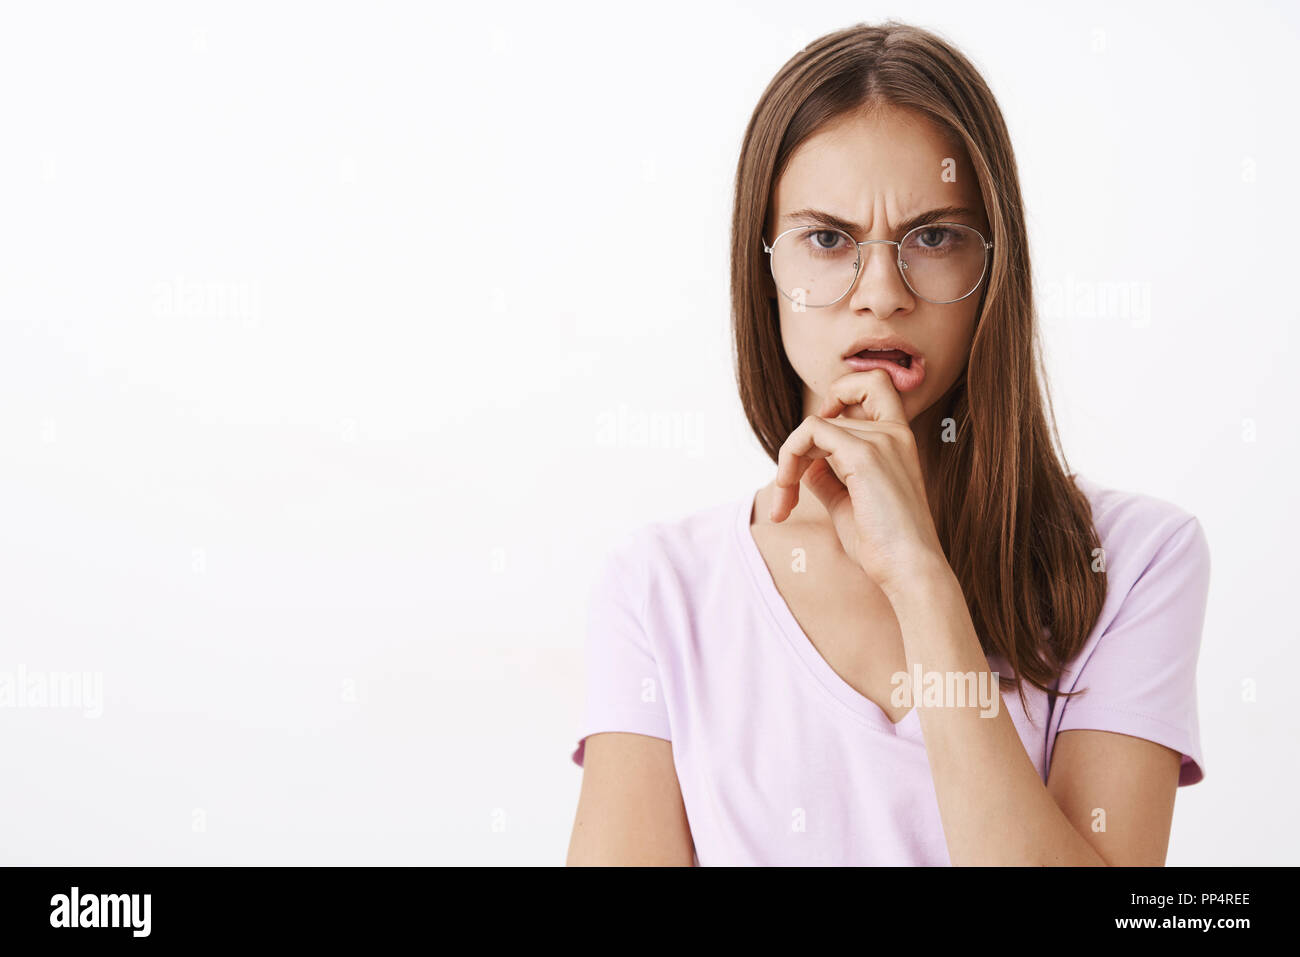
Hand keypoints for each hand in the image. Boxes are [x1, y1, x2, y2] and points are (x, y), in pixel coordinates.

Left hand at [769, 368, 946, 594]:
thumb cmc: (882, 545)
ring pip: (813, 424)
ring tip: (784, 502)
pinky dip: (788, 460)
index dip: (840, 394)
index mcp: (898, 440)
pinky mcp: (864, 455)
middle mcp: (893, 432)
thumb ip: (828, 478)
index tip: (818, 440)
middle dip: (799, 445)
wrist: (909, 569)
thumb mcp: (848, 503)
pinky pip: (810, 432)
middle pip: (831, 408)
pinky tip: (786, 496)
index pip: (873, 384)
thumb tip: (804, 465)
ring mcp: (881, 440)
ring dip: (788, 461)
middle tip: (787, 486)